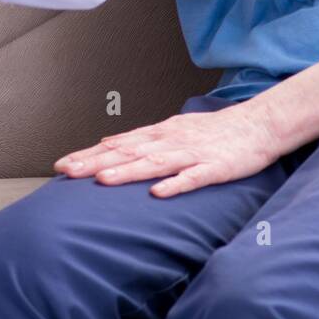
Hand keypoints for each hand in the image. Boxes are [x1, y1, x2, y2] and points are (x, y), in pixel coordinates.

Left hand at [53, 103, 284, 197]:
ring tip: (102, 181)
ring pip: (155, 163)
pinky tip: (158, 193)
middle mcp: (170, 141)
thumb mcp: (173, 129)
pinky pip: (193, 178)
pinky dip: (175, 184)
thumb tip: (108, 142)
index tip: (60, 165)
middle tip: (66, 172)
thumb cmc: (214, 131)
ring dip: (128, 171)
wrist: (258, 124)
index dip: (88, 154)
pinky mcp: (215, 168)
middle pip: (128, 152)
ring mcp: (192, 154)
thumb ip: (142, 139)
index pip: (118, 144)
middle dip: (96, 162)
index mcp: (160, 134)